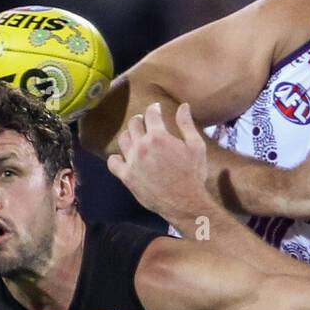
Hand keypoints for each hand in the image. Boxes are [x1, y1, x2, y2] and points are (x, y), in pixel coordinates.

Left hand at [107, 102, 211, 223]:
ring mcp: (132, 161)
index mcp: (158, 136)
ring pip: (123, 139)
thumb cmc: (193, 174)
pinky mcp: (127, 177)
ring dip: (129, 135)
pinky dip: (116, 158)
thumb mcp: (196, 146)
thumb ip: (187, 124)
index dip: (154, 109)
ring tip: (134, 138)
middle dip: (140, 120)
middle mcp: (142, 146)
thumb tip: (183, 105)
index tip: (156, 109)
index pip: (151, 114)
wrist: (185, 203)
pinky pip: (113, 162)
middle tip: (144, 123)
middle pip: (134, 124)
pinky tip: (123, 158)